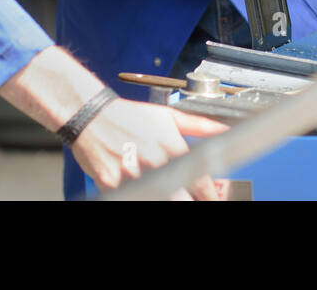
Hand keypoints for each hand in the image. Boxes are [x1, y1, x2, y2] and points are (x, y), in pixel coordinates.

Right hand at [0, 47, 227, 199]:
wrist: (91, 116)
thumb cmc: (130, 117)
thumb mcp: (168, 116)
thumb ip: (199, 126)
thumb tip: (224, 130)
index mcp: (171, 147)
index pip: (201, 182)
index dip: (211, 195)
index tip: (213, 196)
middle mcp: (155, 162)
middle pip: (183, 199)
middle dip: (190, 201)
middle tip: (188, 197)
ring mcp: (133, 175)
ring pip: (159, 199)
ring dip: (166, 198)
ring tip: (167, 192)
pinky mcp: (112, 185)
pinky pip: (133, 196)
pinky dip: (140, 195)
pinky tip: (146, 191)